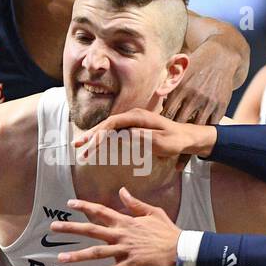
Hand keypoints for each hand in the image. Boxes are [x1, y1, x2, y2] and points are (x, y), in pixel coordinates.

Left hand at [51, 187, 181, 265]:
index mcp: (126, 221)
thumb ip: (134, 203)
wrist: (180, 248)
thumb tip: (122, 190)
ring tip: (61, 258)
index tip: (69, 204)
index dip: (84, 207)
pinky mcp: (131, 264)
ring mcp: (125, 250)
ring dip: (77, 256)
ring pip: (97, 252)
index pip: (100, 211)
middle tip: (53, 227)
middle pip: (91, 229)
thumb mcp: (152, 212)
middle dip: (71, 228)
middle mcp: (122, 234)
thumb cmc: (168, 231)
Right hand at [72, 108, 215, 161]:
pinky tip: (96, 147)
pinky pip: (115, 134)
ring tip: (82, 149)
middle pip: (107, 125)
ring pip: (109, 129)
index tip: (90, 144)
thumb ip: (142, 137)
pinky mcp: (134, 129)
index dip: (99, 133)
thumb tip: (123, 135)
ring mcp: (133, 122)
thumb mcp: (161, 141)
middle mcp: (133, 116)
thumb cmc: (176, 140)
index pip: (113, 123)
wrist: (188, 137)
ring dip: (95, 139)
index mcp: (138, 117)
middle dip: (91, 136)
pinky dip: (104, 140)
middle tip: (77, 146)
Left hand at [163, 41, 233, 124]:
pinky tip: (202, 127)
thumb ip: (169, 85)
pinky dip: (206, 128)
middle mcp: (195, 96)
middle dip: (175, 128)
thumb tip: (158, 96)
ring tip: (187, 134)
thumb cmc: (197, 65)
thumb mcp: (180, 72)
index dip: (164, 122)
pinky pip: (213, 124)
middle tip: (172, 132)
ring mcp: (209, 102)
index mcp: (182, 88)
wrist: (222, 56)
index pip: (168, 113)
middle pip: (181, 122)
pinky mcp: (222, 105)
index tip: (162, 124)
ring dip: (191, 130)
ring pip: (197, 126)